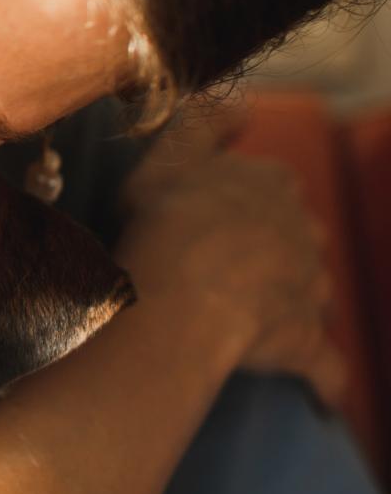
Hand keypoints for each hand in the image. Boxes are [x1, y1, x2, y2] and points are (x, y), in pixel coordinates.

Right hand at [114, 112, 345, 406]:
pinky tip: (323, 395)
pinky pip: (325, 366)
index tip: (208, 215)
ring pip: (307, 293)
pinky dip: (326, 378)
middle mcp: (304, 232)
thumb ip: (204, 122)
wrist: (180, 293)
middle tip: (222, 267)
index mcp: (273, 184)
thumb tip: (241, 98)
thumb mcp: (171, 154)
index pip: (269, 184)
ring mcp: (308, 290)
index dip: (239, 199)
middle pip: (296, 238)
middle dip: (272, 250)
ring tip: (247, 322)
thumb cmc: (167, 219)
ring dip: (288, 304)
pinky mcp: (307, 344)